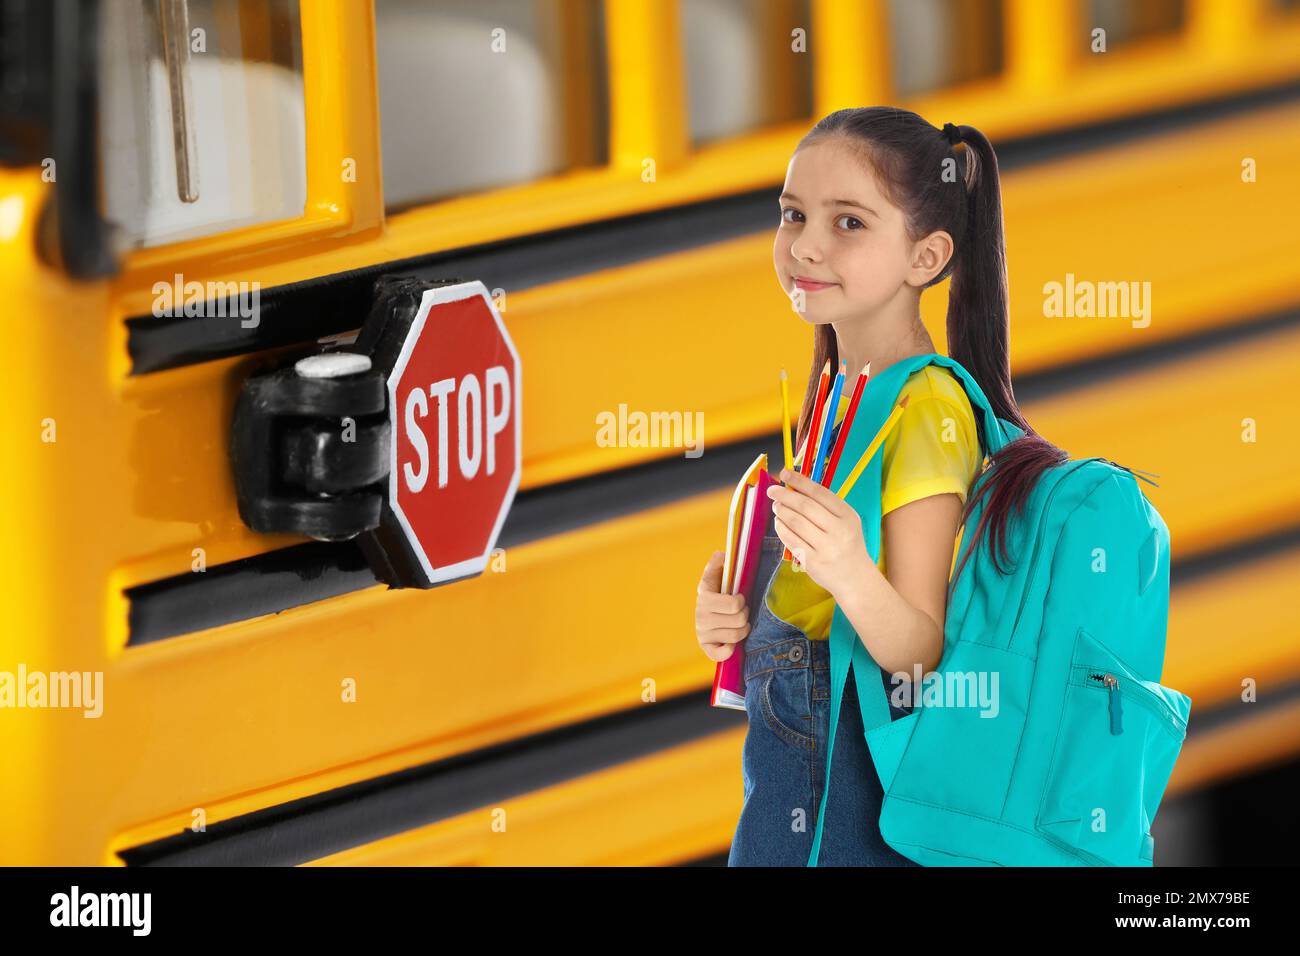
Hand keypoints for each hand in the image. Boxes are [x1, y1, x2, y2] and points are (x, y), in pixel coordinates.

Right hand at [694, 550, 749, 661]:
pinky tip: (732, 643)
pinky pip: (721, 654)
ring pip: (735, 637)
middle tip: (743, 611)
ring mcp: (702, 633)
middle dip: (745, 615)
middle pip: (739, 621)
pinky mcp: (705, 647)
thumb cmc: (719, 591)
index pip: (734, 605)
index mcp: (704, 595)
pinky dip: (730, 650)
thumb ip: (718, 564)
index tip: (740, 598)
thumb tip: (721, 554)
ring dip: (743, 630)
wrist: (708, 611)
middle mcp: (700, 616)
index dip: (741, 601)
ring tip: (741, 623)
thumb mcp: (718, 575)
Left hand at [768, 468, 873, 598]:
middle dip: (785, 495)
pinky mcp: (813, 562)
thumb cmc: (847, 544)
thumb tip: (795, 487)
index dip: (799, 481)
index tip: (784, 473)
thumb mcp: (846, 521)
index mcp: (847, 515)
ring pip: (795, 522)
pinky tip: (779, 523)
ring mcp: (826, 547)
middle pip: (804, 506)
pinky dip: (781, 528)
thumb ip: (825, 505)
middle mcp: (838, 530)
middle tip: (773, 491)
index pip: (819, 492)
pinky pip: (791, 540)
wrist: (855, 578)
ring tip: (776, 507)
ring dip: (781, 511)